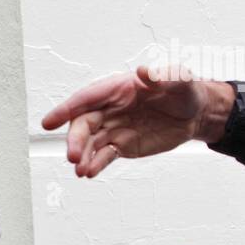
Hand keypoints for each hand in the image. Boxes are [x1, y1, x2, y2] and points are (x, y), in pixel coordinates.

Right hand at [40, 65, 234, 178]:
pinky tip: (89, 173)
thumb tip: (144, 72)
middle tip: (73, 156)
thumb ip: (161, 76)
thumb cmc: (184, 90)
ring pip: (90, 143)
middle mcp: (109, 109)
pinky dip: (95, 164)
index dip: (66, 109)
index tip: (49, 122)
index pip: (87, 99)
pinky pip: (104, 156)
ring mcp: (113, 129)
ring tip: (80, 170)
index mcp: (117, 89)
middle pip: (84, 125)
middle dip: (75, 140)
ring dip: (82, 156)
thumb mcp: (178, 78)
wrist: (195, 114)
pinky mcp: (121, 146)